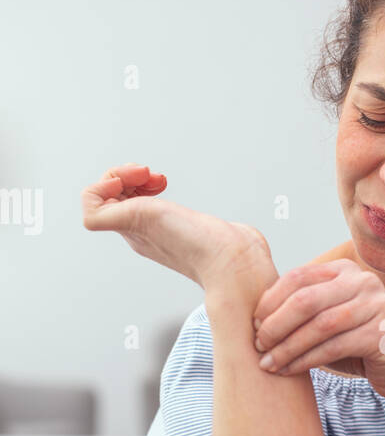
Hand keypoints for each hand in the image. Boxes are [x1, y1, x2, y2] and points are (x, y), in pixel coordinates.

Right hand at [81, 162, 275, 291]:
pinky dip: (101, 188)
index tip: (160, 180)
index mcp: (156, 236)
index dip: (135, 185)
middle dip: (124, 175)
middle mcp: (140, 235)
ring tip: (144, 174)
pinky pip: (90, 210)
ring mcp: (133, 230)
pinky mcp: (130, 223)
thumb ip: (227, 233)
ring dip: (115, 175)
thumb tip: (244, 234)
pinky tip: (129, 180)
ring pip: (95, 200)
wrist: (234, 260)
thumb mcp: (224, 234)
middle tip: (151, 175)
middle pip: (108, 201)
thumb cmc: (236, 253)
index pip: (125, 208)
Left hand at [251, 258, 384, 403]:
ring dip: (288, 347)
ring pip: (319, 325)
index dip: (270, 302)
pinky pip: (334, 346)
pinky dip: (306, 360)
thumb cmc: (358, 345)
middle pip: (306, 299)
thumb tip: (253, 317)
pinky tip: (290, 370)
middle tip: (258, 345)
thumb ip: (303, 311)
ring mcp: (376, 305)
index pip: (298, 278)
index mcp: (345, 271)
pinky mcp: (382, 333)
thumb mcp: (329, 321)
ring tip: (268, 364)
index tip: (253, 326)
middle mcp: (363, 281)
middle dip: (275, 325)